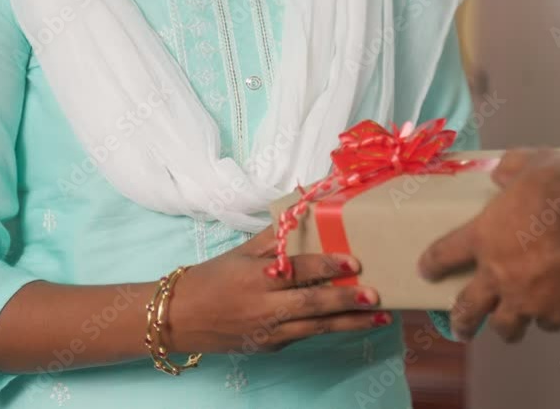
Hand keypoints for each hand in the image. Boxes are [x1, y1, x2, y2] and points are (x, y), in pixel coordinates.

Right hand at [166, 230, 389, 353]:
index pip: (297, 271)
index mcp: (254, 278)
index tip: (353, 262)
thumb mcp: (240, 252)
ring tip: (381, 317)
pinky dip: (329, 328)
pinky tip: (354, 322)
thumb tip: (304, 213)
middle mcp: (263, 307)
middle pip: (311, 305)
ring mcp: (268, 331)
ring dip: (350, 322)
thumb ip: (273, 238)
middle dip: (345, 301)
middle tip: (375, 294)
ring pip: (315, 328)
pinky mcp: (271, 346)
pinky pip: (304, 336)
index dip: (326, 267)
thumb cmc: (212, 278)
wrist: (178, 318)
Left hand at [419, 148, 559, 342]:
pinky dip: (549, 318)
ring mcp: (529, 299)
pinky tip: (555, 311)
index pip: (445, 254)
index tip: (426, 271)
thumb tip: (500, 172)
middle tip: (461, 327)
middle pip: (468, 308)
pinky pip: (549, 323)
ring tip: (508, 328)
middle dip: (461, 320)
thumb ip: (511, 169)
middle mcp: (499, 274)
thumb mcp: (534, 162)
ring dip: (506, 326)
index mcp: (484, 236)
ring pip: (508, 326)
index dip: (432, 264)